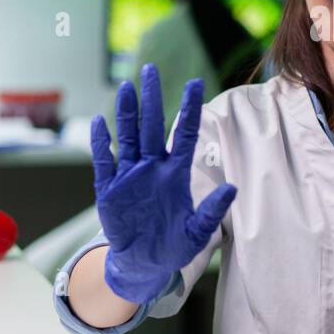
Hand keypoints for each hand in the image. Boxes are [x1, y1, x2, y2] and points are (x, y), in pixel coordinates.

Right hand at [90, 64, 236, 303]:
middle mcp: (153, 168)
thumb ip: (213, 210)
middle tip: (149, 69)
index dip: (190, 108)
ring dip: (125, 113)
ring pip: (128, 137)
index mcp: (176, 173)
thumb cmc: (174, 246)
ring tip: (126, 87)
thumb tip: (233, 188)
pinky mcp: (109, 189)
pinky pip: (104, 161)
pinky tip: (100, 123)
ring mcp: (129, 176)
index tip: (195, 82)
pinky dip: (102, 143)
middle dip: (151, 98)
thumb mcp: (197, 232)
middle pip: (152, 126)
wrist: (144, 264)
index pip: (186, 133)